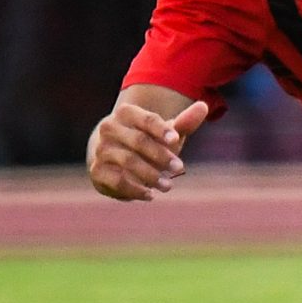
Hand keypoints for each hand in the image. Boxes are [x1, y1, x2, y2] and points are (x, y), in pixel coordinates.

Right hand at [87, 98, 208, 200]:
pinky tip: (150, 195)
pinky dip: (135, 189)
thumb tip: (204, 107)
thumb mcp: (165, 132)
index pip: (146, 119)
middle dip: (160, 155)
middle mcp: (109, 128)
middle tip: (180, 167)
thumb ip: (184, 122)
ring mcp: (101, 150)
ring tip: (168, 186)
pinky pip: (116, 181)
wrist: (113, 157)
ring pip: (128, 161)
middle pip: (138, 140)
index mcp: (127, 113)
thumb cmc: (146, 141)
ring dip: (150, 175)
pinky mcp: (97, 171)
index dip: (161, 129)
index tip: (176, 140)